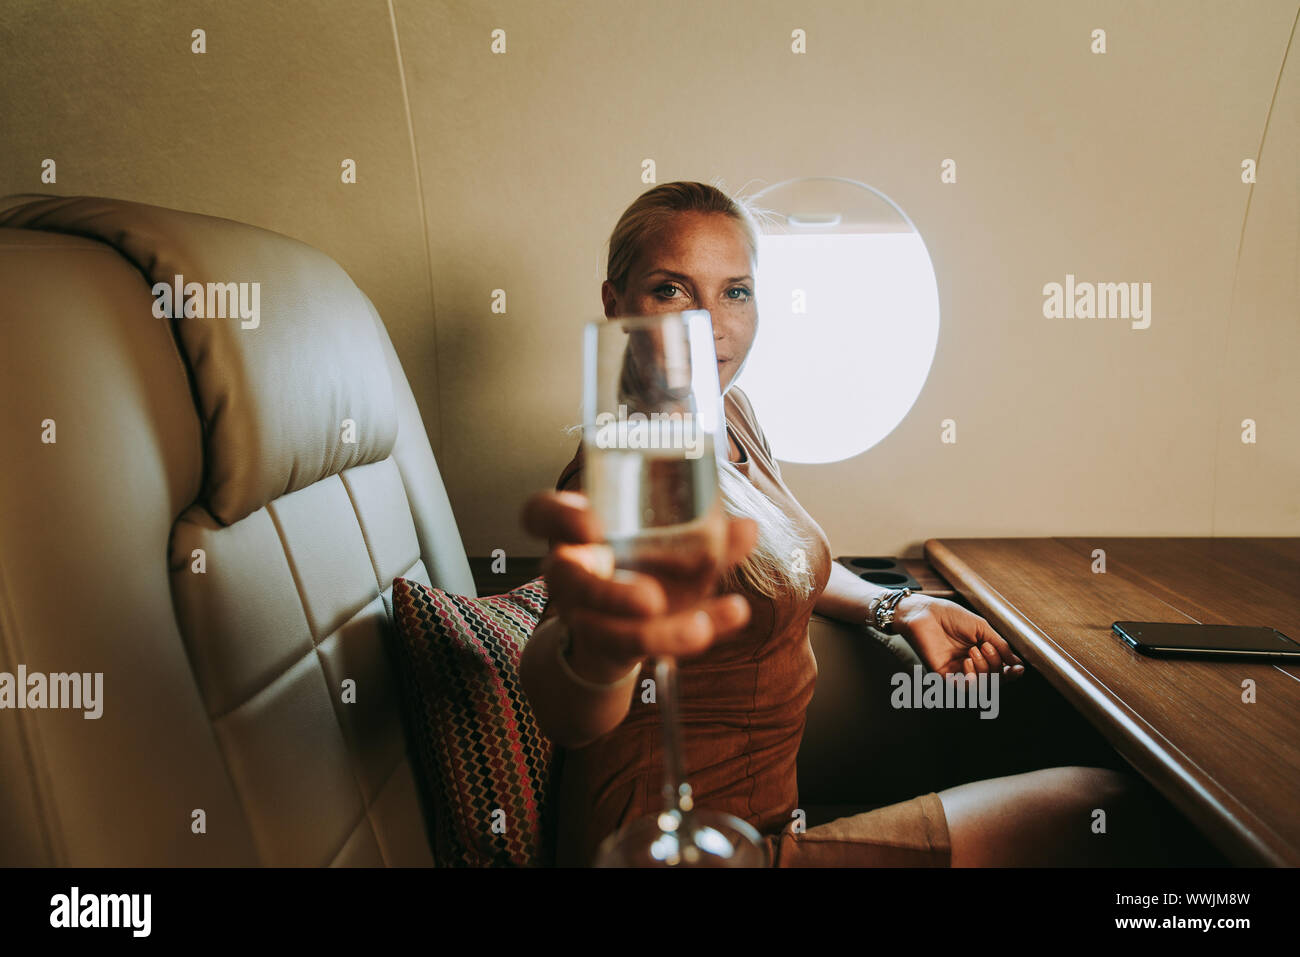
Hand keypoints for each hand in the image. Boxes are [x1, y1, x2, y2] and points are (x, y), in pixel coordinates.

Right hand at [520, 490, 757, 683]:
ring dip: (659, 633)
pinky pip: (641, 647)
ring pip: (607, 629)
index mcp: (577, 534)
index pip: (541, 514)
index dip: (556, 515)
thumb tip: (747, 527)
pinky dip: (690, 635)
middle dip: (607, 592)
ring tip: (702, 628)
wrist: (621, 632)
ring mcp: (584, 615)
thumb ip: (706, 537)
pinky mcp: (608, 646)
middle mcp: (571, 574)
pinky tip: (732, 616)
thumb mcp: (670, 548)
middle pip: (567, 580)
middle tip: (653, 599)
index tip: (590, 521)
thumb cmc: (642, 569)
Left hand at [889, 594, 1024, 683]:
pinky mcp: (943, 674)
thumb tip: (1016, 663)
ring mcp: (957, 671)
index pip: (1001, 672)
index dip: (1012, 674)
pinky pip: (961, 688)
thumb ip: (1000, 645)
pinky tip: (967, 663)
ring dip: (983, 670)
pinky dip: (969, 680)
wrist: (926, 612)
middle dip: (995, 665)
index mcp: (982, 653)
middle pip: (994, 681)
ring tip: (974, 651)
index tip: (1018, 669)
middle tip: (985, 647)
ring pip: (980, 686)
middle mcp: (971, 665)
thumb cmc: (951, 616)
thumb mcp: (982, 628)